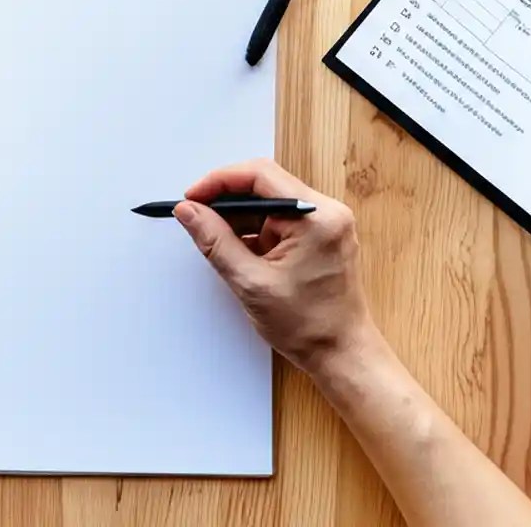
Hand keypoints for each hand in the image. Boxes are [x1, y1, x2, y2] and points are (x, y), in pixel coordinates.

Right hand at [173, 159, 377, 373]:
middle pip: (266, 186)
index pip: (260, 175)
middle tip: (197, 218)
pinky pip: (282, 221)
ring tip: (217, 243)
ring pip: (271, 204)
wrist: (342, 354)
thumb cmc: (309, 326)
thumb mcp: (251, 282)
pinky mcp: (322, 237)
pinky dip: (257, 232)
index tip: (192, 197)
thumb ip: (215, 242)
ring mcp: (327, 224)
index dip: (219, 182)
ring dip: (241, 220)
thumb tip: (189, 212)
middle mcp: (328, 212)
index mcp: (317, 217)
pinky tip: (240, 252)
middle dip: (227, 202)